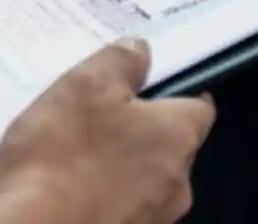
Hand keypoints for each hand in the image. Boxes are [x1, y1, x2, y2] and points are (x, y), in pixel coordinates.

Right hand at [0, 39, 216, 223]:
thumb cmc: (60, 159)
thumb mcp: (83, 87)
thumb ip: (119, 62)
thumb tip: (140, 50)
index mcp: (176, 136)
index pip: (197, 105)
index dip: (172, 88)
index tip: (144, 81)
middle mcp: (177, 183)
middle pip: (168, 144)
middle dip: (138, 129)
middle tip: (93, 114)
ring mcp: (153, 218)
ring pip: (144, 178)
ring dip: (117, 165)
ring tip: (70, 153)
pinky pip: (120, 206)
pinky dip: (101, 194)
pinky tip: (65, 186)